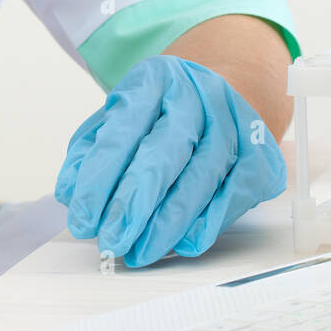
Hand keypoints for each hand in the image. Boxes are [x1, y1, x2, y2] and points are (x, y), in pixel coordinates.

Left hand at [55, 55, 285, 267]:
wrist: (221, 88)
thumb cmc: (160, 112)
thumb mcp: (119, 115)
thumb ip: (91, 149)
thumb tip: (69, 192)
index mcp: (155, 78)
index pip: (122, 130)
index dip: (100, 179)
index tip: (82, 219)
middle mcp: (198, 93)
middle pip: (164, 152)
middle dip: (134, 203)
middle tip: (111, 241)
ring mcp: (234, 120)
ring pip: (202, 176)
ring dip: (169, 222)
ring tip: (140, 252)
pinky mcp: (261, 149)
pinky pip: (237, 190)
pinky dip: (211, 221)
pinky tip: (185, 243)